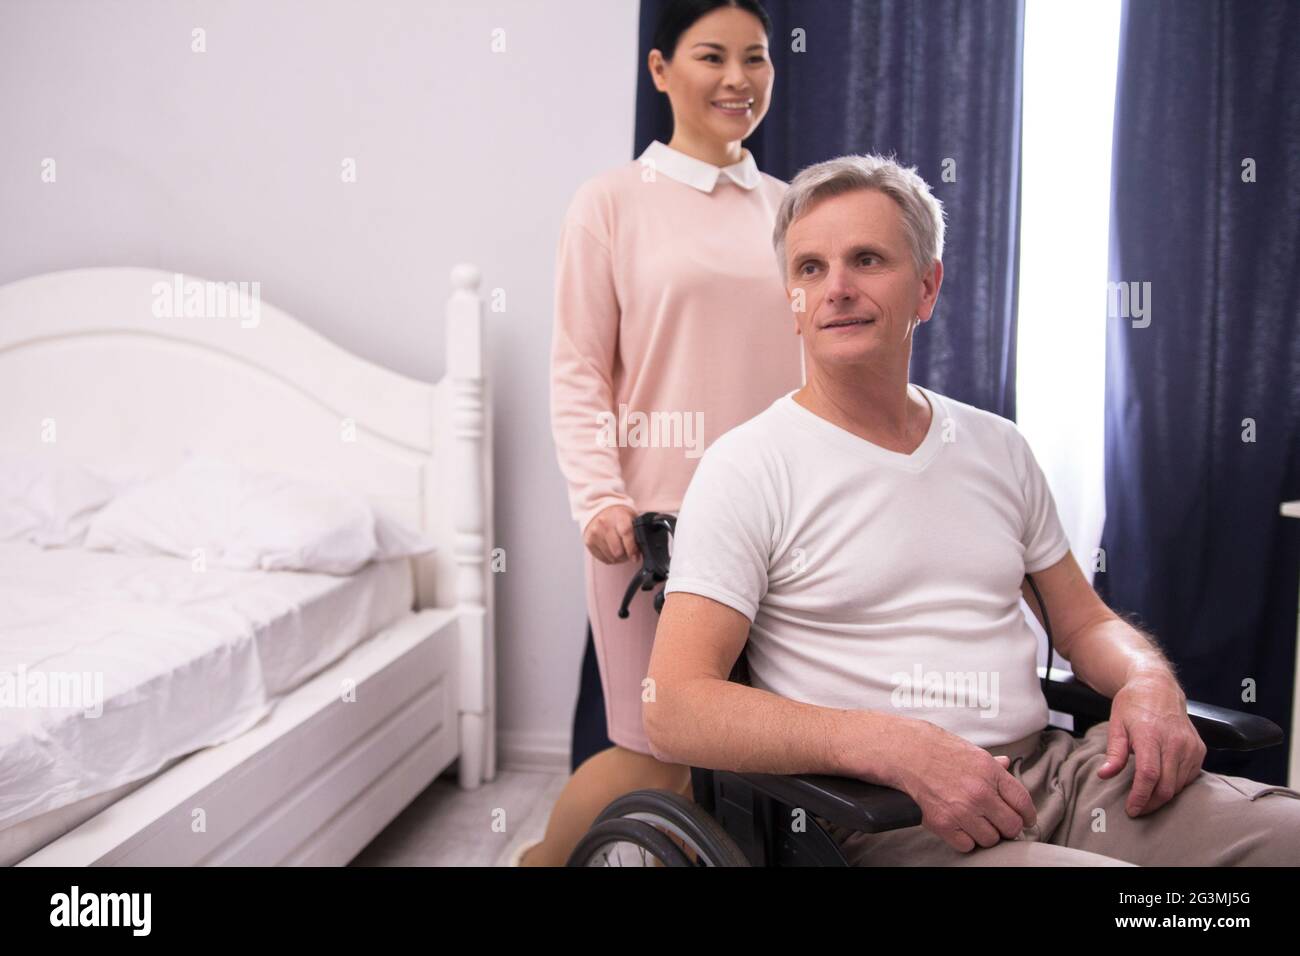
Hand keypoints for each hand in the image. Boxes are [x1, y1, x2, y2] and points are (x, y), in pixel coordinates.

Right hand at [583, 504, 639, 564]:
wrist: (600, 509)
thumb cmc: (618, 515)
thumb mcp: (630, 517)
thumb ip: (637, 532)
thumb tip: (640, 551)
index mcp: (618, 516)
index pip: (626, 533)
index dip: (632, 549)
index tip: (635, 557)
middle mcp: (605, 524)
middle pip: (618, 550)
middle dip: (626, 556)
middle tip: (629, 554)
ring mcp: (595, 533)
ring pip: (611, 557)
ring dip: (618, 559)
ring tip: (621, 552)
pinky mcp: (589, 542)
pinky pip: (603, 559)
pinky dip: (610, 559)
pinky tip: (612, 552)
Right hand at [894, 722, 1036, 852]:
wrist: (903, 752)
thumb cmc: (934, 748)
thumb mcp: (970, 750)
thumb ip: (991, 764)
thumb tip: (1006, 765)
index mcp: (989, 771)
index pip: (1023, 802)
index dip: (1028, 814)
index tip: (1026, 819)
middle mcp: (979, 792)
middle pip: (1011, 826)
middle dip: (1007, 827)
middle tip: (999, 822)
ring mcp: (961, 810)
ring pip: (990, 839)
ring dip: (985, 834)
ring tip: (976, 823)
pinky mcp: (943, 823)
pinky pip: (967, 845)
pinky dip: (965, 840)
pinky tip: (960, 827)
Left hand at [1097, 672, 1204, 816]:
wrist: (1158, 687)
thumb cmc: (1133, 706)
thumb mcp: (1116, 725)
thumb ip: (1114, 753)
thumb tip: (1105, 775)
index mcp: (1150, 735)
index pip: (1149, 775)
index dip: (1140, 797)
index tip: (1131, 810)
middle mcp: (1174, 742)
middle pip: (1166, 786)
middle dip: (1151, 803)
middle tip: (1137, 808)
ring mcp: (1190, 746)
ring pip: (1179, 785)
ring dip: (1163, 796)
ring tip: (1147, 796)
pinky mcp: (1199, 749)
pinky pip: (1190, 777)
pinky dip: (1176, 785)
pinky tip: (1163, 782)